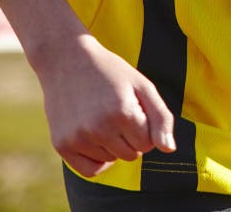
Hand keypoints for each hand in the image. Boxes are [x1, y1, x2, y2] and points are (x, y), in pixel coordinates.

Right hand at [35, 34, 175, 176]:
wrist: (66, 59)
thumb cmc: (110, 72)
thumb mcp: (142, 86)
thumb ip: (161, 118)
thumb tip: (169, 150)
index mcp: (123, 113)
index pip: (149, 144)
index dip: (144, 125)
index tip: (132, 106)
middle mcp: (99, 128)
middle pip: (132, 154)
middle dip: (130, 136)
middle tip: (116, 110)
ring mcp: (78, 138)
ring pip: (112, 160)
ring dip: (113, 144)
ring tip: (102, 116)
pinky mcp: (61, 145)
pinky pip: (90, 170)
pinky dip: (98, 160)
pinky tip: (96, 139)